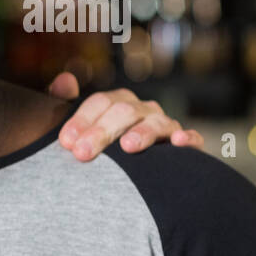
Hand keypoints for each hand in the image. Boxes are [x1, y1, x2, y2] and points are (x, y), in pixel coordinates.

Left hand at [47, 73, 204, 160]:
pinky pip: (192, 138)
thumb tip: (64, 80)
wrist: (134, 176)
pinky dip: (188, 138)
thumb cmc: (102, 148)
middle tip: (82, 153)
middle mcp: (143, 110)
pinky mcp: (187, 145)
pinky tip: (178, 142)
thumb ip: (67, 103)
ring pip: (156, 123)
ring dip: (142, 133)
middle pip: (123, 112)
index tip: (65, 142)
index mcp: (117, 103)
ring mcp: (166, 125)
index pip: (99, 103)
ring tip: (128, 146)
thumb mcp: (81, 127)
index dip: (81, 120)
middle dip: (102, 131)